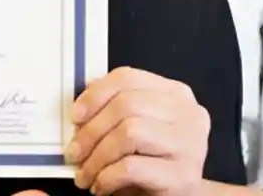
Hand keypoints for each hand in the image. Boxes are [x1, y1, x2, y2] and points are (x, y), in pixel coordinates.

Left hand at [66, 67, 209, 195]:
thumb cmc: (153, 163)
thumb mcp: (137, 127)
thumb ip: (116, 108)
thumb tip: (82, 104)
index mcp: (175, 94)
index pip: (128, 78)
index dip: (95, 95)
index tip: (75, 116)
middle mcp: (188, 114)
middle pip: (126, 105)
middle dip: (91, 131)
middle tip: (74, 152)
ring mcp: (189, 144)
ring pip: (129, 133)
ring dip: (97, 156)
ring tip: (86, 173)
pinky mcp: (182, 175)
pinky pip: (131, 167)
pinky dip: (107, 176)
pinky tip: (101, 185)